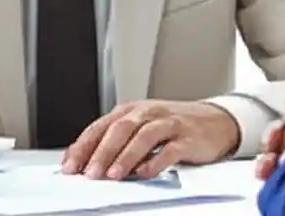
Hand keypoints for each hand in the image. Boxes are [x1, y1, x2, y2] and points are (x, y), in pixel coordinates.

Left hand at [61, 100, 239, 180]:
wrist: (214, 121)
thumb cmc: (171, 126)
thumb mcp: (140, 128)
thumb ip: (116, 142)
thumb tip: (86, 162)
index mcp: (130, 111)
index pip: (100, 127)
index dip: (83, 146)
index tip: (70, 166)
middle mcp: (146, 113)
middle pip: (119, 129)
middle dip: (102, 152)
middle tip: (90, 173)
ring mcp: (167, 123)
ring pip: (142, 137)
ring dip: (125, 156)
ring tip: (113, 175)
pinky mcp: (186, 137)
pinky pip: (169, 149)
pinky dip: (156, 161)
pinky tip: (145, 173)